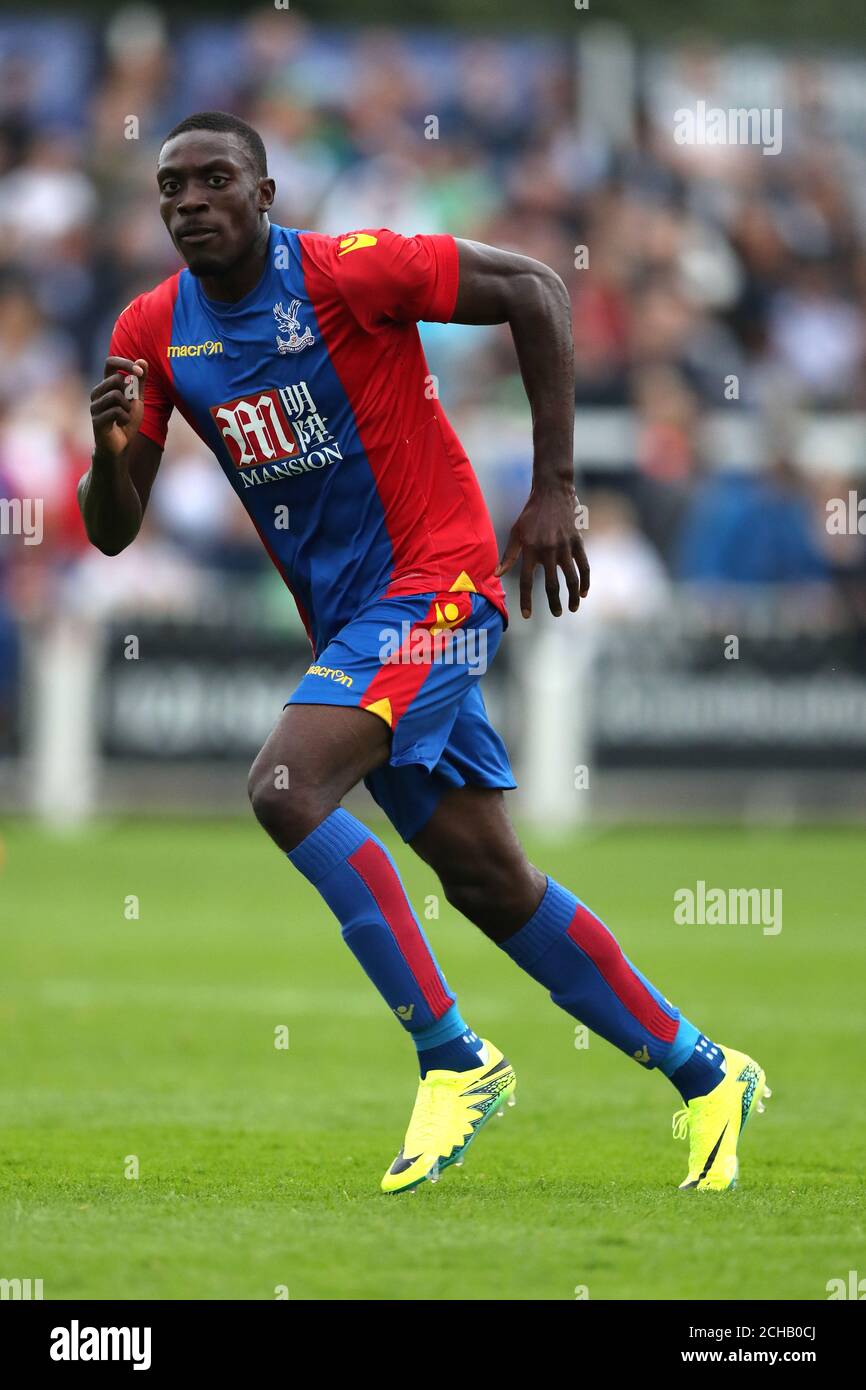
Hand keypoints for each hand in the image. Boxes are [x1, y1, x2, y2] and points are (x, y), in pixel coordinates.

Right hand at [90, 356, 147, 458]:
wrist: (120, 444)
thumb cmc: (126, 420)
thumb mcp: (137, 399)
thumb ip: (140, 381)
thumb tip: (142, 360)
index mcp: (106, 385)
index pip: (110, 363)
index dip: (125, 363)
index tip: (140, 372)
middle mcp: (97, 392)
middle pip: (116, 379)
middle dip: (130, 393)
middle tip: (130, 406)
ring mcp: (94, 406)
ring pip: (116, 395)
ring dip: (128, 407)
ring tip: (125, 416)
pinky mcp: (96, 419)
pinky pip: (116, 411)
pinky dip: (125, 418)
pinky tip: (122, 424)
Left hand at [495, 482, 589, 617]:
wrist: (552, 490)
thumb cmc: (531, 513)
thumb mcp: (516, 532)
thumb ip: (509, 555)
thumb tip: (496, 575)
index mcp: (530, 549)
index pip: (526, 582)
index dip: (526, 600)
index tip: (527, 616)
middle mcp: (547, 550)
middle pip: (551, 585)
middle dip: (554, 603)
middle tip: (556, 613)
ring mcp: (564, 546)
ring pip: (571, 579)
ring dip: (572, 597)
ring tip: (572, 608)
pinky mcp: (577, 541)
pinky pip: (584, 565)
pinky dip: (585, 580)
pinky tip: (584, 592)